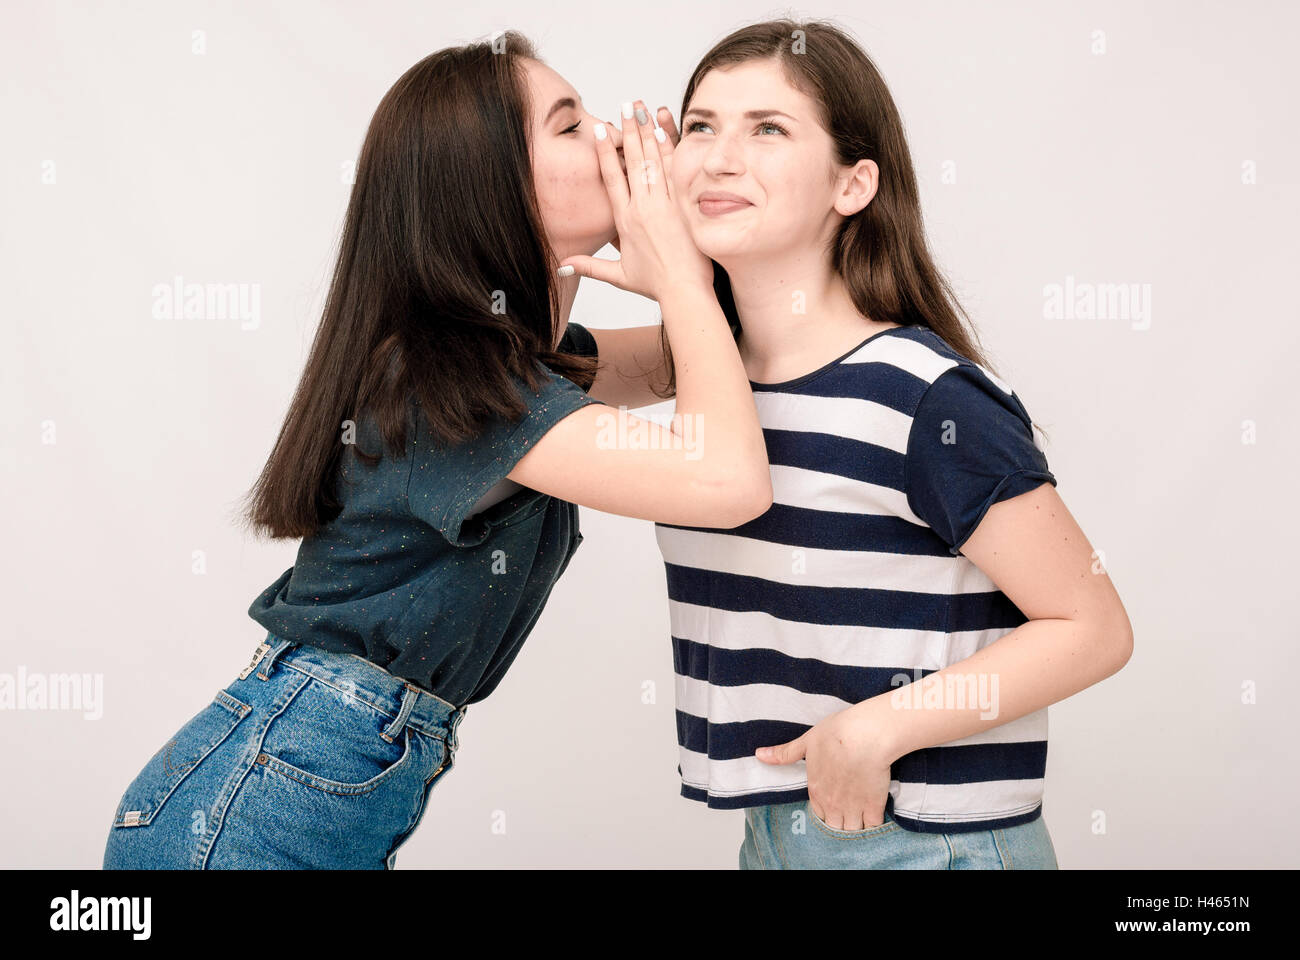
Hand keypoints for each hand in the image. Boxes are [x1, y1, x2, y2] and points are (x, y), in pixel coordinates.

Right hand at [560, 99, 710, 298]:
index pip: (611, 179)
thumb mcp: (619, 275)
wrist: (684, 291)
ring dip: (648, 132)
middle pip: (632, 162)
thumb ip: (590, 267)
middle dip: (627, 131)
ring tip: (643, 109)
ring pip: (653, 162)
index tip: (600, 131)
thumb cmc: (655, 284)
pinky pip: (675, 172)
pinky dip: (671, 149)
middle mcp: (642, 209)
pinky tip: (667, 130)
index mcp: (625, 221)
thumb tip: (562, 266)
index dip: (604, 153)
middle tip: (624, 106)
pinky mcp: (683, 206)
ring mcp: (664, 205)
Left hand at [755, 706, 893, 830]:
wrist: (863, 735)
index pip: (819, 814)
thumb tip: (759, 755)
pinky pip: (873, 826)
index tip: (834, 804)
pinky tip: (875, 814)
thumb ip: (784, 753)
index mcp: (816, 790)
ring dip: (856, 826)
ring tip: (862, 814)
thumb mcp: (806, 741)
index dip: (827, 810)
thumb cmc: (836, 734)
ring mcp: (853, 807)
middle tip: (849, 811)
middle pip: (835, 827)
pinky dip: (874, 825)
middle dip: (841, 822)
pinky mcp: (874, 805)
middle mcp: (832, 804)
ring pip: (853, 831)